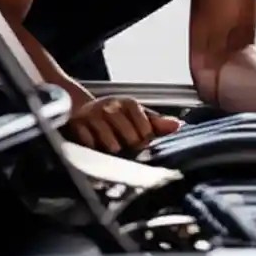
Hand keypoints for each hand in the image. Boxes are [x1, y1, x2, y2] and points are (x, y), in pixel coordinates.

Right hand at [66, 96, 181, 152]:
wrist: (79, 108)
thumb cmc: (113, 115)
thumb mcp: (136, 115)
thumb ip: (156, 123)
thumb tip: (178, 125)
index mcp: (129, 104)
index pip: (147, 131)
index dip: (145, 140)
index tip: (141, 141)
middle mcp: (112, 107)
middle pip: (131, 139)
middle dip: (130, 147)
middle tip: (126, 145)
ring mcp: (94, 115)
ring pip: (112, 146)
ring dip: (113, 151)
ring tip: (112, 147)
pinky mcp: (77, 125)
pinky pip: (91, 147)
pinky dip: (95, 151)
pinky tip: (96, 146)